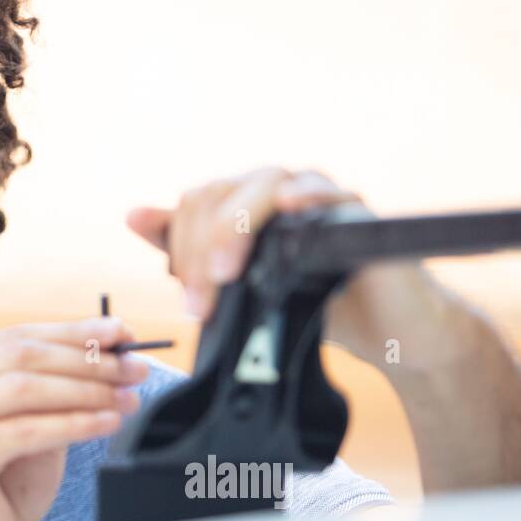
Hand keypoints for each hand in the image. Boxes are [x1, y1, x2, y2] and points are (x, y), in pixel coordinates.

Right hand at [0, 318, 148, 520]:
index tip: (120, 333)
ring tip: (127, 396)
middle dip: (86, 359)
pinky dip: (74, 422)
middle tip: (134, 366)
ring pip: (23, 387)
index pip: (12, 337)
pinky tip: (107, 422)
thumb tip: (107, 341)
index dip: (71, 333)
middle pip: (19, 356)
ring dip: (85, 389)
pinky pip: (26, 429)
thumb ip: (51, 385)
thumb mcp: (25, 425)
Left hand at [125, 167, 465, 370]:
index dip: (181, 246)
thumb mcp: (239, 284)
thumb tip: (134, 214)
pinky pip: (329, 194)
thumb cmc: (313, 304)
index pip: (197, 202)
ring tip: (227, 276)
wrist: (386, 332)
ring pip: (263, 189)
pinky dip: (308, 196)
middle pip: (222, 194)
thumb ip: (188, 251)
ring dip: (235, 231)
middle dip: (201, 250)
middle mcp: (279, 189)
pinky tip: (291, 208)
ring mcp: (319, 193)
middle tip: (201, 304)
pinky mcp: (357, 210)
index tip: (187, 298)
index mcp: (247, 201)